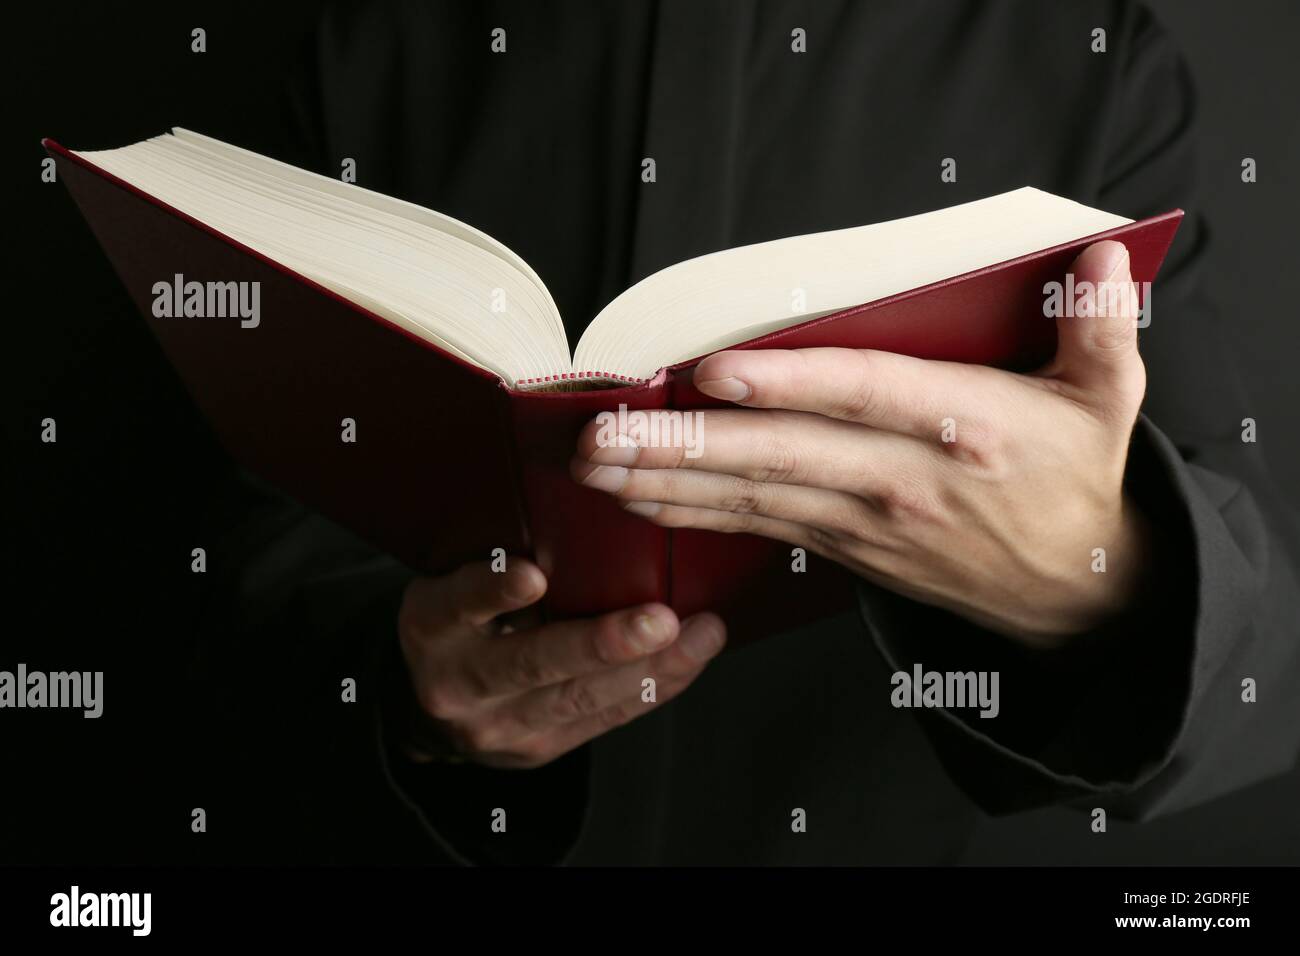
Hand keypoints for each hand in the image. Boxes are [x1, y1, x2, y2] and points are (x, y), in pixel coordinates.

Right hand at [396, 558, 724, 767]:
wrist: (431, 708)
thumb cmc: (459, 618)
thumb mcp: (450, 581)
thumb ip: (497, 558)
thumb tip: (582, 507)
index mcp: (430, 625)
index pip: (459, 603)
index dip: (494, 589)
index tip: (533, 575)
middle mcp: (458, 682)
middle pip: (532, 664)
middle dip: (601, 644)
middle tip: (659, 620)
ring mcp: (500, 725)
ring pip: (580, 698)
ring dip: (650, 667)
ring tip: (702, 635)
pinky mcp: (539, 749)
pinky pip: (605, 718)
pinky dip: (655, 685)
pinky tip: (693, 656)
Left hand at [572, 240, 1151, 646]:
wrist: (1075, 591)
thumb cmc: (1077, 481)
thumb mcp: (1110, 402)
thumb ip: (1100, 328)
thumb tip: (1102, 258)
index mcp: (961, 427)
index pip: (863, 396)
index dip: (789, 384)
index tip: (714, 374)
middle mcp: (900, 476)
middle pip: (781, 457)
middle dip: (684, 447)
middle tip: (603, 436)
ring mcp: (864, 520)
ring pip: (753, 499)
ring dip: (667, 483)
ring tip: (593, 468)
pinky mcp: (843, 546)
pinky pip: (757, 527)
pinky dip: (693, 514)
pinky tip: (637, 498)